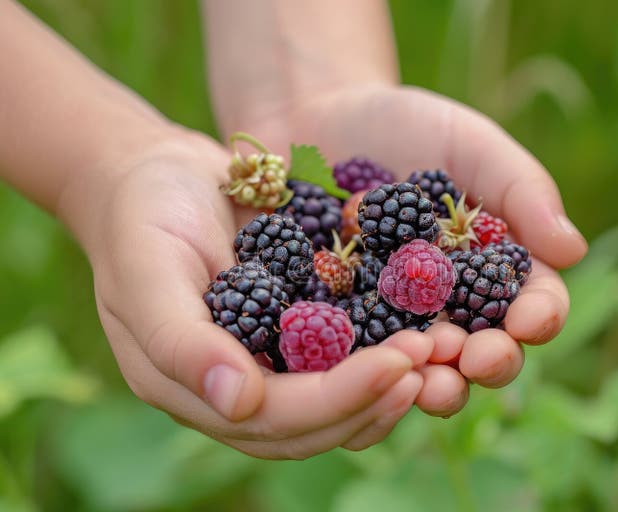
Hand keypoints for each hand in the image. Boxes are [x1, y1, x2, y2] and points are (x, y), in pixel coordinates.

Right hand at [69, 132, 438, 458]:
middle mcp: (238, 386)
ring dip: (389, 385)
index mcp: (195, 387)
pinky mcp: (297, 328)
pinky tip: (423, 325)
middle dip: (375, 396)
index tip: (396, 365)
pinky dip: (384, 348)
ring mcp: (269, 360)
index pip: (272, 417)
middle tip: (432, 360)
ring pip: (337, 402)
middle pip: (315, 422)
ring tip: (438, 352)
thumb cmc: (143, 216)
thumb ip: (180, 341)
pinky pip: (346, 355)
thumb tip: (238, 404)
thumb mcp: (147, 269)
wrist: (159, 173)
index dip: (336, 400)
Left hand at [237, 84, 587, 415]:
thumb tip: (573, 251)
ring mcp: (393, 322)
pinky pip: (354, 360)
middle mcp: (449, 306)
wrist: (319, 118)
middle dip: (486, 363)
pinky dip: (364, 372)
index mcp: (492, 267)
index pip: (532, 303)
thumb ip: (521, 188)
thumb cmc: (406, 126)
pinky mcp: (338, 326)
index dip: (538, 317)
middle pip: (483, 351)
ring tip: (426, 381)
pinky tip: (363, 374)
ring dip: (432, 382)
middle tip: (474, 359)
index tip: (529, 320)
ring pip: (423, 370)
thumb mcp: (468, 142)